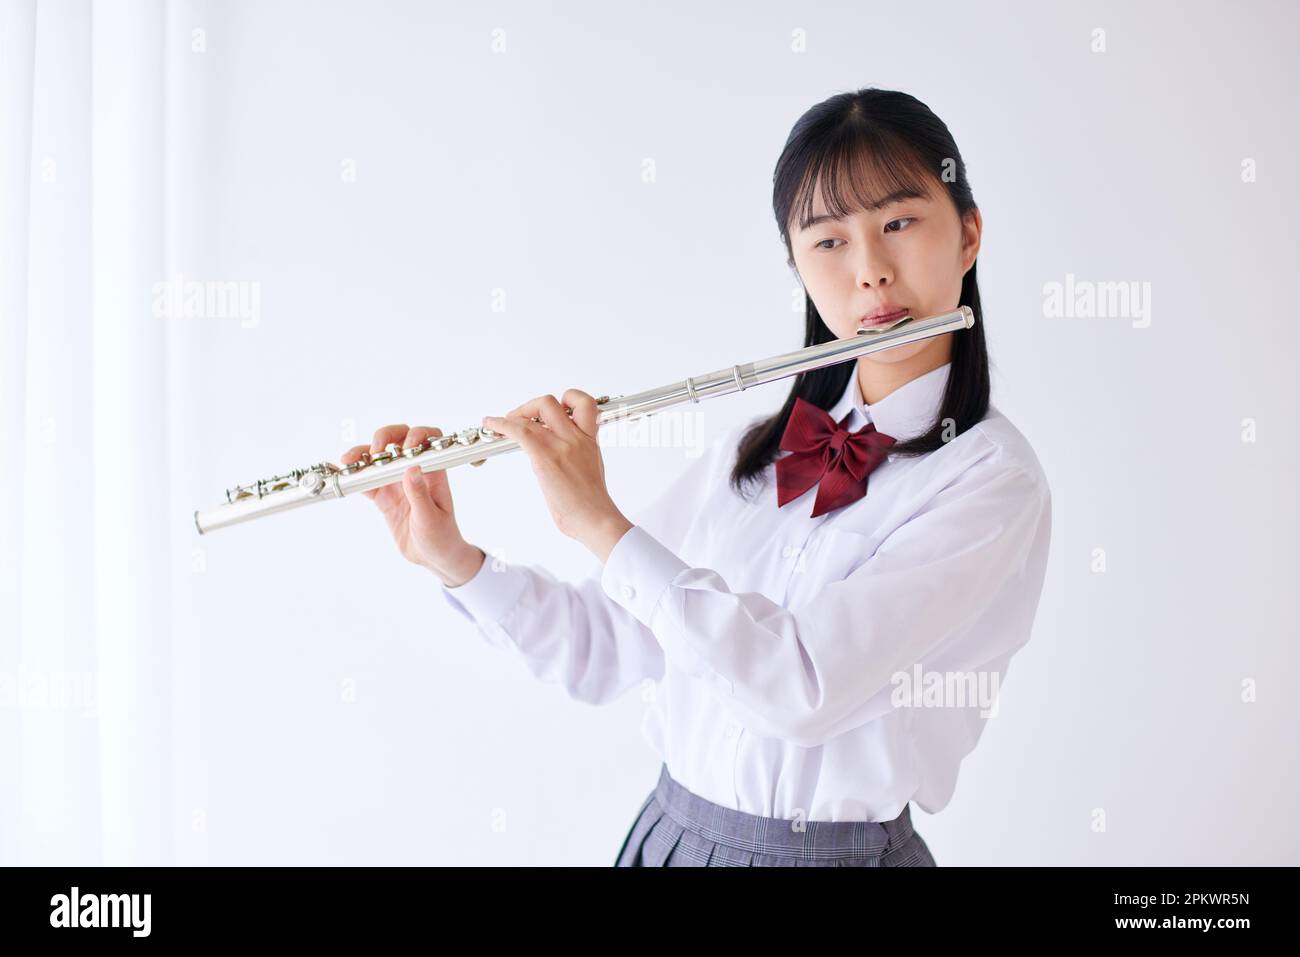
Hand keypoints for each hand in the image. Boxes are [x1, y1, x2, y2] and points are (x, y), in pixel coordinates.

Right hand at [338, 424, 484, 585]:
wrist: (432, 557)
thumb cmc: (441, 537)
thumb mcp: (432, 518)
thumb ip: (420, 495)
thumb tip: (412, 469)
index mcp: (433, 472)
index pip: (428, 440)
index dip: (417, 435)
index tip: (405, 448)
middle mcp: (414, 472)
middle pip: (399, 440)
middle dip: (385, 437)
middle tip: (376, 450)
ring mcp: (396, 482)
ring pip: (377, 458)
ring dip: (363, 455)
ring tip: (349, 461)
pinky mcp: (383, 496)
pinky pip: (366, 481)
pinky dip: (353, 477)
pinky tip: (344, 476)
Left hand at [483, 389, 632, 560]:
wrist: (595, 518)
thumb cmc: (591, 506)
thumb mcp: (589, 473)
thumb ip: (576, 460)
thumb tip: (564, 465)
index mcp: (589, 441)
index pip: (585, 404)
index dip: (568, 401)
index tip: (555, 411)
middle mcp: (576, 437)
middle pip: (553, 403)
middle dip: (531, 406)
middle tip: (521, 419)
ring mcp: (561, 444)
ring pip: (537, 408)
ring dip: (515, 414)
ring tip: (503, 422)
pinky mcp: (545, 455)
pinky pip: (520, 429)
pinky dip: (502, 424)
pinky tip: (492, 426)